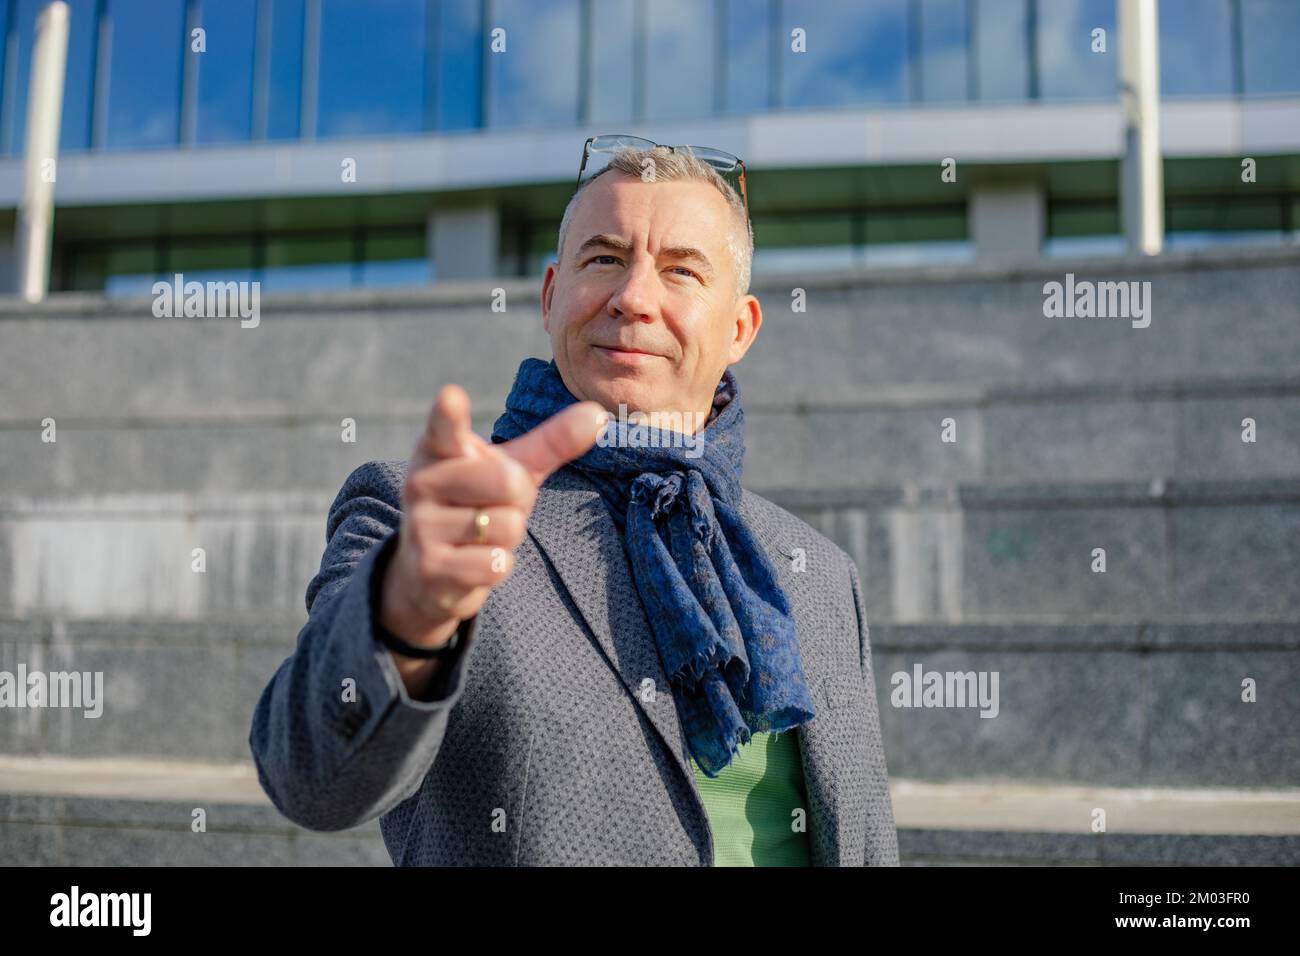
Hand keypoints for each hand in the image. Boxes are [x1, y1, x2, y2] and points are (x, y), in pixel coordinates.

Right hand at [380, 383, 606, 650]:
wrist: (431, 570)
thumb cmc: (479, 503)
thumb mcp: (513, 468)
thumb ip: (552, 441)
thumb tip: (599, 414)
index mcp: (439, 449)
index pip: (445, 428)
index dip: (450, 413)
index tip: (452, 396)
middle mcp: (421, 482)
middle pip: (508, 483)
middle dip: (518, 501)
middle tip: (493, 507)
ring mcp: (420, 526)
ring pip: (506, 527)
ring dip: (508, 538)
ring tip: (481, 536)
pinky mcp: (429, 568)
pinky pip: (496, 564)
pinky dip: (499, 565)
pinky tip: (474, 562)